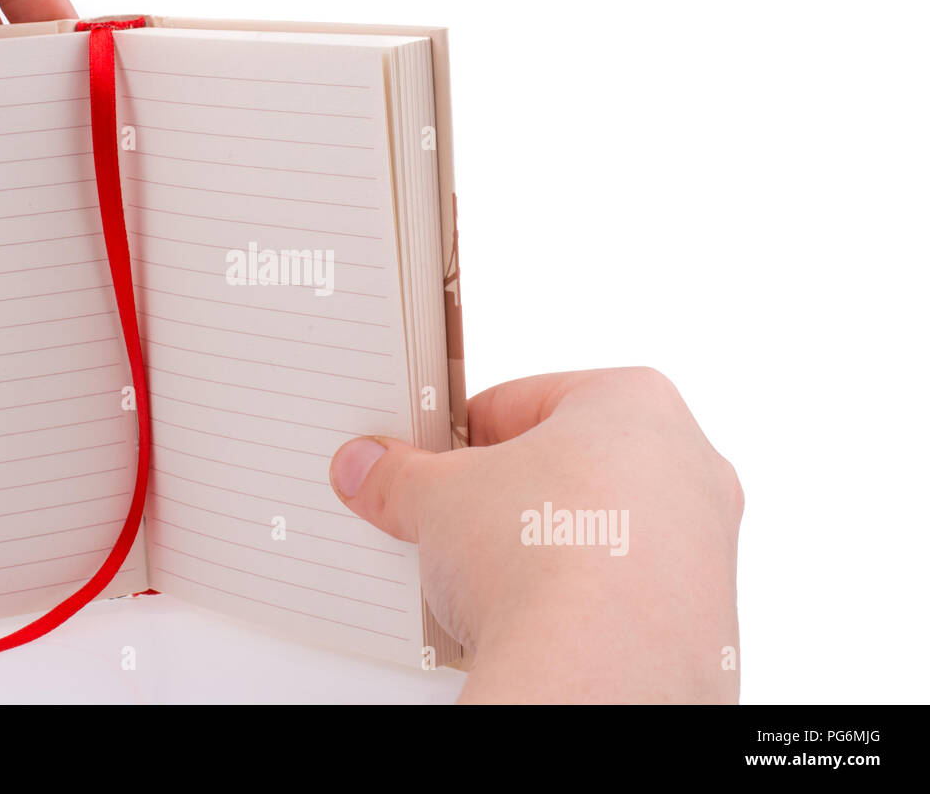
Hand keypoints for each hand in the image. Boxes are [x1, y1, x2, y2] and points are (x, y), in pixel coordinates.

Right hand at [329, 368, 743, 702]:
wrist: (595, 675)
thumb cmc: (550, 561)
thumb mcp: (438, 500)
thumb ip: (398, 475)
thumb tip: (371, 468)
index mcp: (634, 402)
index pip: (519, 402)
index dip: (458, 437)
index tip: (430, 464)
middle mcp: (688, 463)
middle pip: (566, 465)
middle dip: (505, 495)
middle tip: (454, 522)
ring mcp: (706, 544)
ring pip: (601, 530)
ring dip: (544, 550)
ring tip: (488, 581)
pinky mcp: (705, 615)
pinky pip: (626, 592)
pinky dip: (580, 602)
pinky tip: (533, 621)